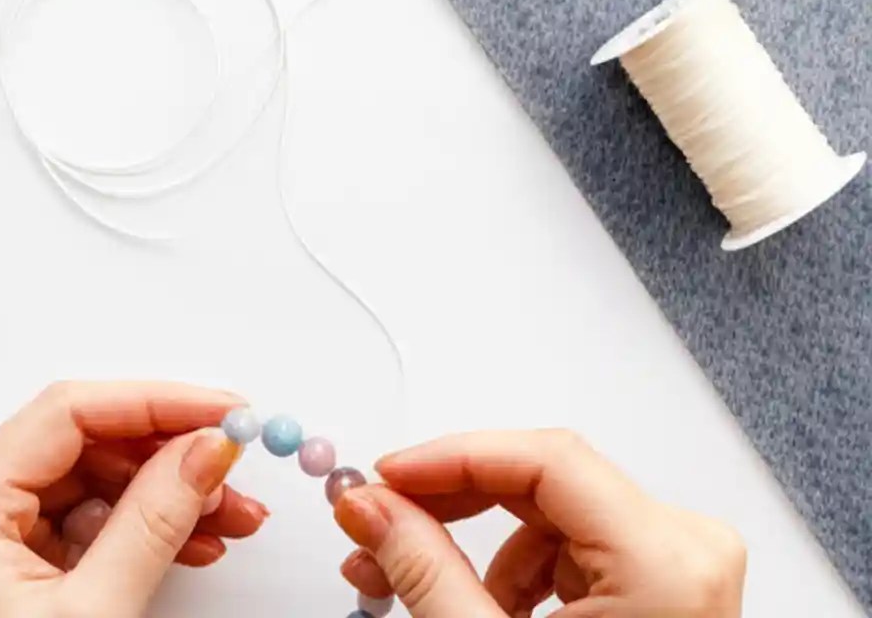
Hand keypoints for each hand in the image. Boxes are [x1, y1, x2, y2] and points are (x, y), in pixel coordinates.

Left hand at [0, 381, 267, 617]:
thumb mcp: (93, 616)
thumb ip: (153, 522)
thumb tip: (204, 451)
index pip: (68, 413)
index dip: (157, 402)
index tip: (225, 413)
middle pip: (81, 443)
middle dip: (167, 454)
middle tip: (234, 467)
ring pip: (87, 483)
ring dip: (163, 494)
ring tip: (231, 513)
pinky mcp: (3, 571)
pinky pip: (80, 525)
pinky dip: (138, 529)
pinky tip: (191, 540)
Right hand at [334, 430, 745, 616]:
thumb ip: (424, 569)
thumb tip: (371, 508)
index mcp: (665, 563)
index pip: (545, 460)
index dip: (452, 457)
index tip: (386, 474)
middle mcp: (686, 551)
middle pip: (545, 483)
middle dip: (449, 502)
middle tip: (377, 518)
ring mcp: (679, 570)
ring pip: (550, 518)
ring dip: (469, 541)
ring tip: (404, 576)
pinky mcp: (661, 588)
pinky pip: (569, 552)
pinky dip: (508, 569)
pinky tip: (465, 600)